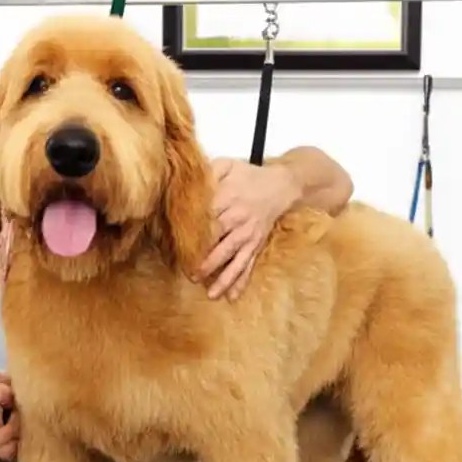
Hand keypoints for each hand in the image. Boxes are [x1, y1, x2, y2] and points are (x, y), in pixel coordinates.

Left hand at [197, 158, 300, 299]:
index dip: (194, 236)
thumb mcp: (227, 165)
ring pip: (234, 259)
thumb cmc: (250, 175)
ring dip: (222, 277)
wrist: (282, 184)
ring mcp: (248, 235)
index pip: (208, 221)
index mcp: (228, 199)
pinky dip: (241, 281)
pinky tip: (232, 296)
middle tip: (190, 274)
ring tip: (210, 294)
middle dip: (205, 261)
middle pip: (220, 244)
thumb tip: (187, 181)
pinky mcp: (256, 244)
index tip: (180, 249)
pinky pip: (248, 265)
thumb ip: (207, 172)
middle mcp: (239, 220)